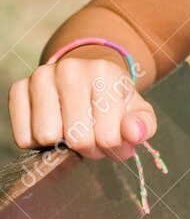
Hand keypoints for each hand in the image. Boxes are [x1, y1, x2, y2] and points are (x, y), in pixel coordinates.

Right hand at [8, 55, 156, 162]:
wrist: (86, 76)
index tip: (113, 140)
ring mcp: (41, 77)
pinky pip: (23, 137)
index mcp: (104, 73)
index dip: (112, 148)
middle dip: (88, 148)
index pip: (107, 136)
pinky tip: (52, 128)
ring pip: (46, 137)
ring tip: (72, 133)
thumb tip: (133, 133)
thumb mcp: (137, 111)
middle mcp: (70, 70)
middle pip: (76, 138)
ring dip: (61, 146)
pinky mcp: (18, 88)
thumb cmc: (112, 99)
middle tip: (93, 139)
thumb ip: (143, 125)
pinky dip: (37, 143)